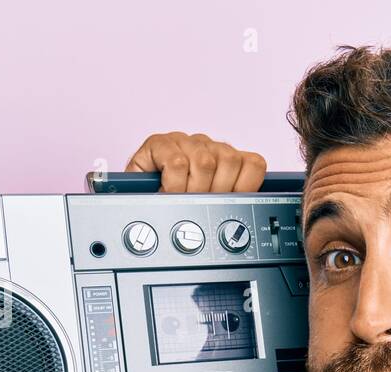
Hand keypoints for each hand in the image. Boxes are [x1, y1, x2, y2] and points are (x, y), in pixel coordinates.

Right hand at [125, 131, 267, 192]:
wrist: (136, 199)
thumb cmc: (173, 203)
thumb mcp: (209, 206)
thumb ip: (233, 202)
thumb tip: (254, 210)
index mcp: (226, 159)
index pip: (253, 163)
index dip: (244, 187)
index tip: (228, 204)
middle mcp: (208, 146)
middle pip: (230, 161)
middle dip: (216, 192)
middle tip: (199, 205)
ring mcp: (185, 142)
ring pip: (205, 161)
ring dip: (193, 189)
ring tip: (181, 199)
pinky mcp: (160, 142)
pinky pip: (176, 161)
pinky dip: (174, 182)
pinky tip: (167, 188)